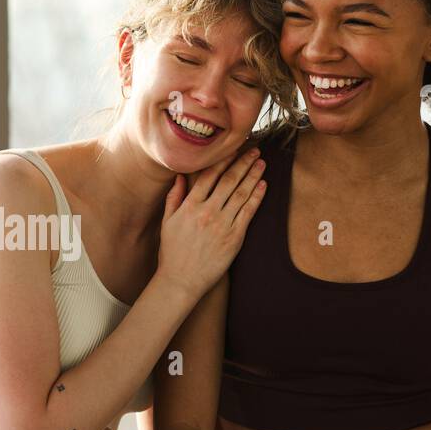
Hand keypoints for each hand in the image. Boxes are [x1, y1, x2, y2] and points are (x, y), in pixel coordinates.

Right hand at [156, 148, 266, 302]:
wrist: (181, 280)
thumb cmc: (172, 253)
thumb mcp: (167, 222)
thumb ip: (174, 197)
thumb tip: (180, 176)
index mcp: (190, 206)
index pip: (209, 176)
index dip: (223, 160)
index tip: (233, 149)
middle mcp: (207, 212)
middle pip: (229, 180)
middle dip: (243, 163)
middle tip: (255, 150)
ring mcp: (222, 224)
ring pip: (241, 193)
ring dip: (253, 176)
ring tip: (262, 163)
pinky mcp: (234, 237)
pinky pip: (248, 212)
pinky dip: (257, 197)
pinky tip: (263, 185)